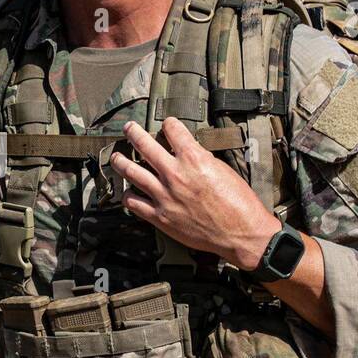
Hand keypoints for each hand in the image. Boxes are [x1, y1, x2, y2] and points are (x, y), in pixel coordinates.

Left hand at [110, 118, 280, 270]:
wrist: (240, 233)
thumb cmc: (238, 203)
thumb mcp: (223, 170)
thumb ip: (201, 159)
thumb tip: (187, 153)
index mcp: (194, 159)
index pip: (173, 130)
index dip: (169, 124)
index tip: (166, 124)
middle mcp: (175, 174)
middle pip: (144, 145)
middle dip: (133, 133)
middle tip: (128, 128)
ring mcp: (164, 196)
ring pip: (131, 172)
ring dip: (121, 161)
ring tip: (116, 157)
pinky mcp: (160, 216)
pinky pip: (134, 203)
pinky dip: (128, 195)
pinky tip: (128, 192)